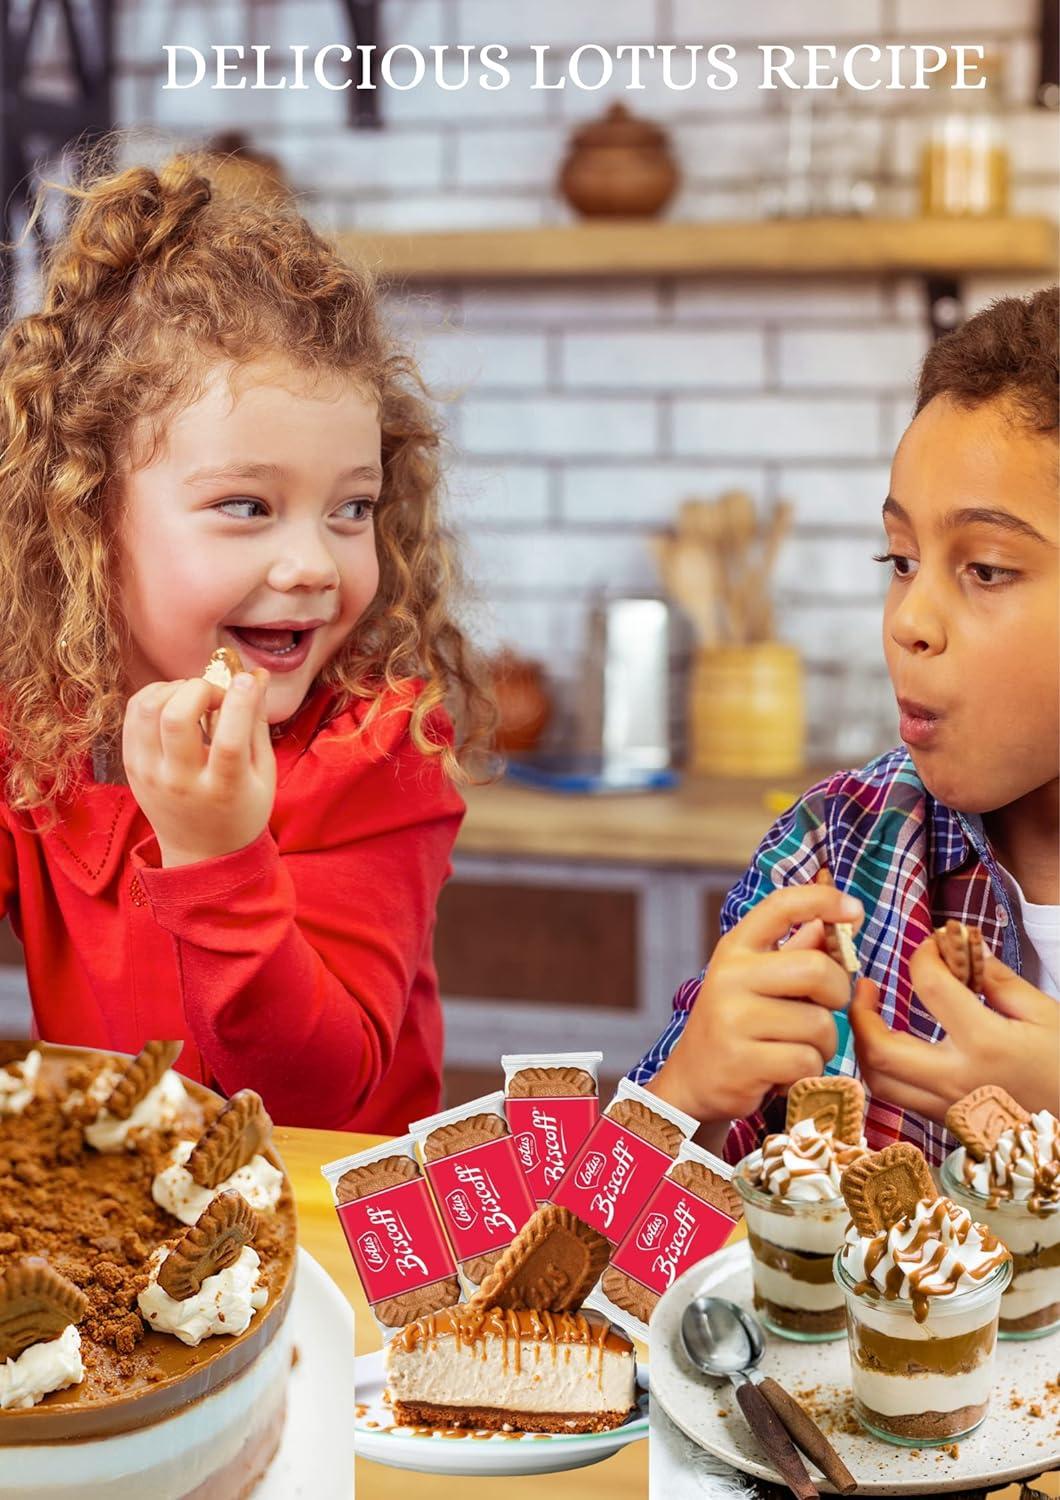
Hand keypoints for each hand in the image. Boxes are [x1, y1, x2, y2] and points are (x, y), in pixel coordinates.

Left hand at [123, 670, 275, 867]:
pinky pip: (133, 714)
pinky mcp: (131, 767)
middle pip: (176, 718)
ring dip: (174, 689)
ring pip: (147, 709)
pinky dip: (155, 696)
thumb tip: (257, 676)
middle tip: (217, 696)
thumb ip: (258, 723)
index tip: (245, 681)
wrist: (201, 853)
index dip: (239, 702)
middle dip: (201, 689)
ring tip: (194, 698)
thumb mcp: (263, 774)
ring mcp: (149, 775)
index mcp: (222, 790)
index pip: (228, 741)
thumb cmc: (241, 810)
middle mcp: (180, 783)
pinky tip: (175, 703)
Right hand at [646, 883, 863, 1128]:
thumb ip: (794, 952)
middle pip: (817, 971)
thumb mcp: (756, 980)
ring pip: (819, 1025)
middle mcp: (730, 976)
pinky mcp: (742, 1061)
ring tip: (795, 1048)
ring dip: (822, 1045)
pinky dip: (807, 1072)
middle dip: (837, 995)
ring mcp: (733, 1018)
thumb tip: (830, 922)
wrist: (692, 1081)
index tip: (855, 910)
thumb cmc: (736, 1024)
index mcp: (736, 949)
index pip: (781, 906)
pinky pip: (807, 1062)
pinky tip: (783, 1071)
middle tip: (824, 1010)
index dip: (824, 900)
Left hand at [850, 938, 1059, 1121]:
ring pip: (878, 1081)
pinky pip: (898, 1097)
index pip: (931, 987)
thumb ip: (997, 980)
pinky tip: (894, 1045)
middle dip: (861, 1012)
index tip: (931, 946)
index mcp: (985, 1043)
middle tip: (865, 986)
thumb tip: (962, 946)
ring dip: (865, 1044)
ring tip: (870, 1016)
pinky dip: (884, 1068)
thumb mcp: (1044, 1014)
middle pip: (879, 1049)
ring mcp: (947, 1107)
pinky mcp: (947, 1122)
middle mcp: (957, 1079)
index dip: (924, 956)